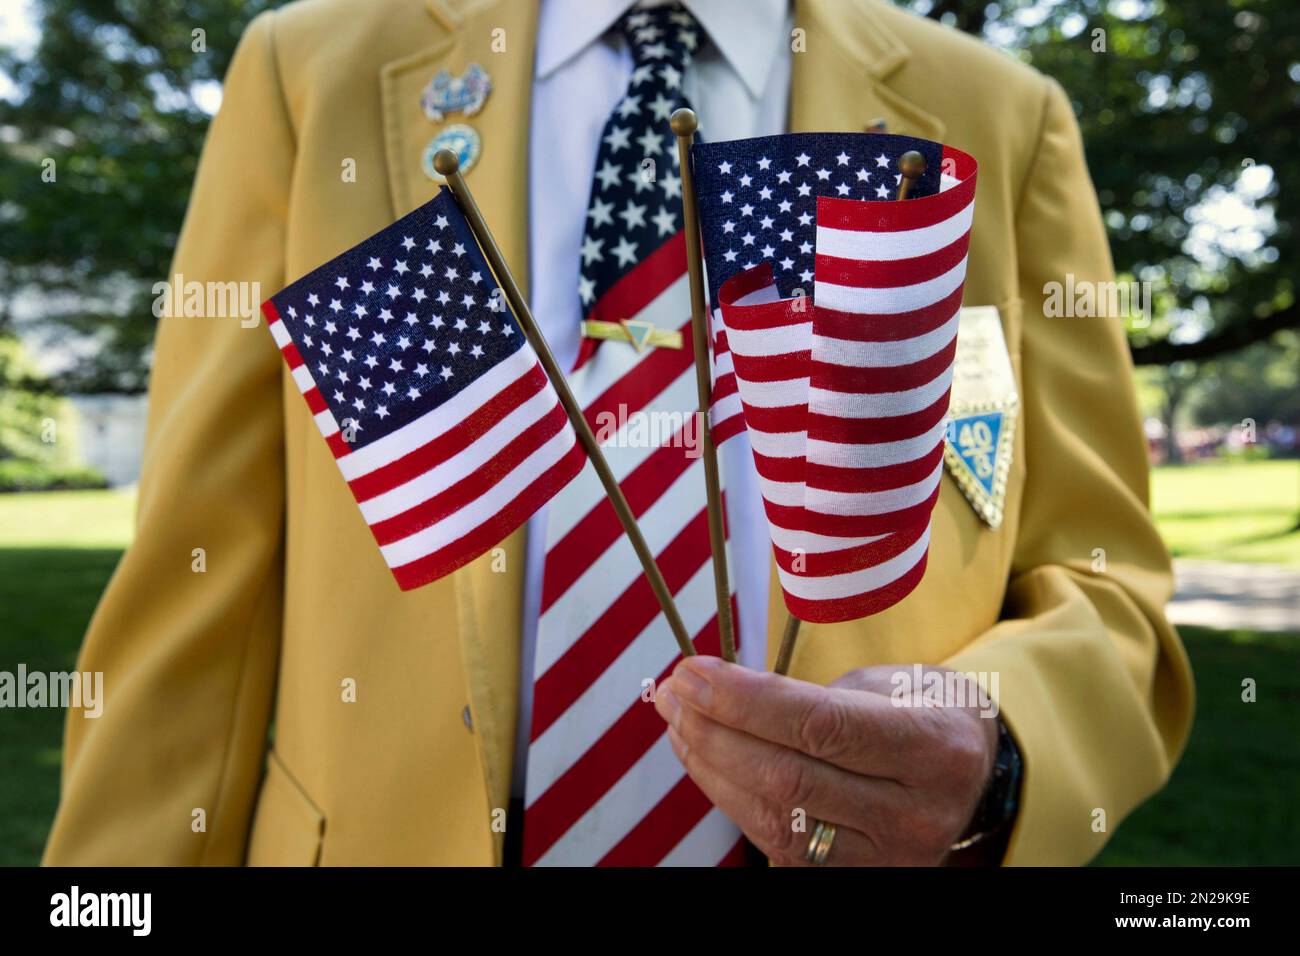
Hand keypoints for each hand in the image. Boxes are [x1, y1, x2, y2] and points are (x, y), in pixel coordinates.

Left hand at [654, 656, 999, 865]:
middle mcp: (915, 814)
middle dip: (715, 731)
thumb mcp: (883, 685)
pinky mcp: (856, 877)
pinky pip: (776, 841)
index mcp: (934, 750)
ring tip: (679, 719)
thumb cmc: (918, 711)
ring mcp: (887, 858)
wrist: (970, 772)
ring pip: (775, 817)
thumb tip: (715, 691)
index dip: (745, 700)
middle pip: (789, 777)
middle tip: (675, 691)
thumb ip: (808, 697)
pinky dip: (731, 797)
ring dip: (711, 765)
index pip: (821, 726)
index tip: (695, 672)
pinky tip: (705, 758)